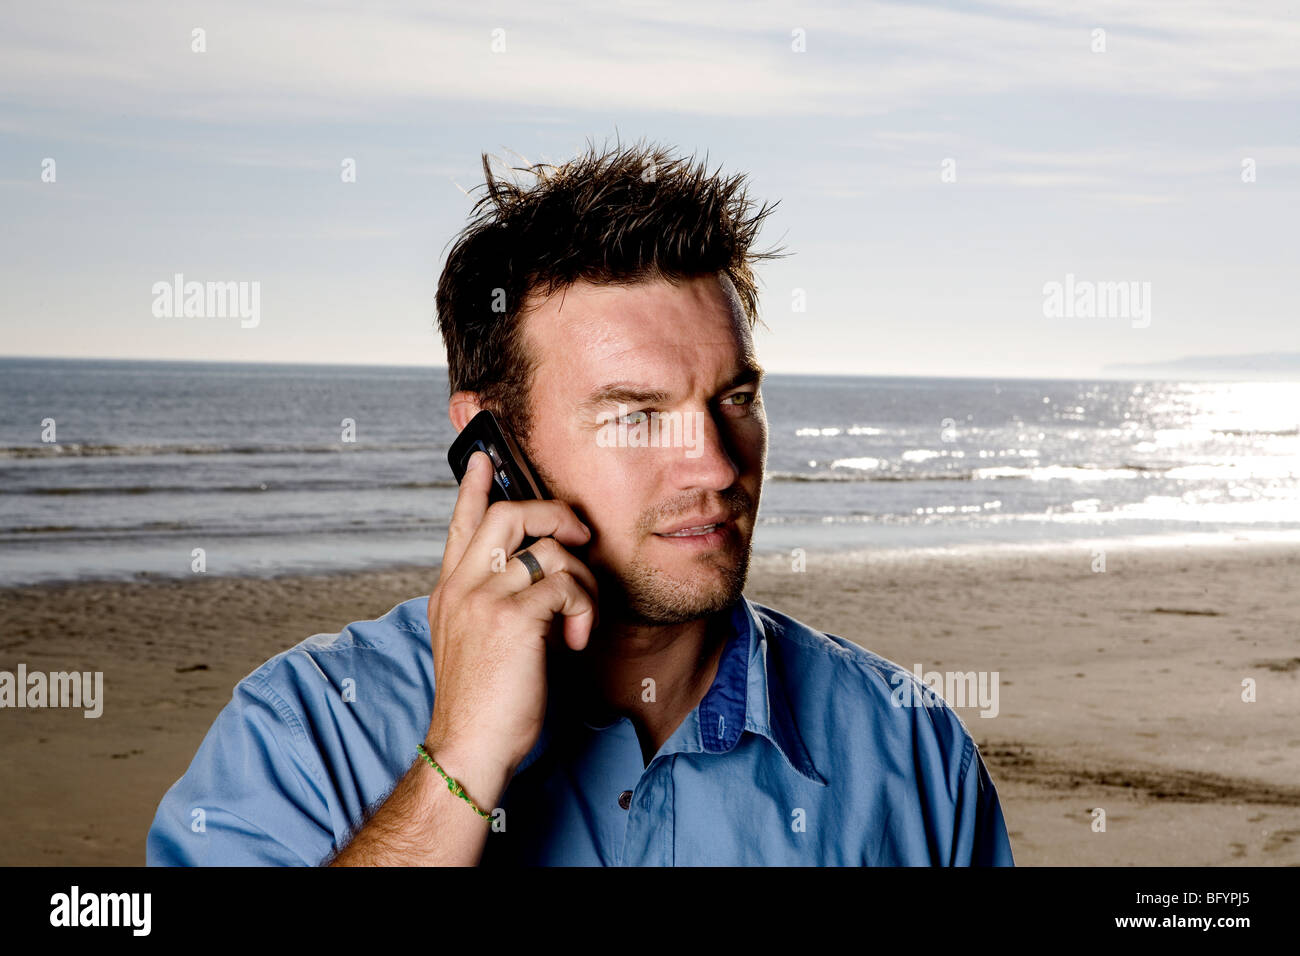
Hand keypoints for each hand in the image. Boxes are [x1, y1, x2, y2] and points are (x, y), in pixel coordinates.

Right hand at [424, 450, 598, 793]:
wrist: (469, 747)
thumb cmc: (484, 703)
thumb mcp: (480, 641)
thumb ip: (499, 602)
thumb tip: (547, 578)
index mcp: (451, 591)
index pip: (460, 524)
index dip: (474, 488)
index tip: (484, 458)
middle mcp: (462, 586)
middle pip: (509, 514)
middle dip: (554, 514)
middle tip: (581, 535)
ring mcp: (484, 599)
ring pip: (550, 551)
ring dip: (582, 582)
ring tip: (581, 619)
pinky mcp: (512, 618)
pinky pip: (566, 585)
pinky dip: (584, 610)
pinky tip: (577, 641)